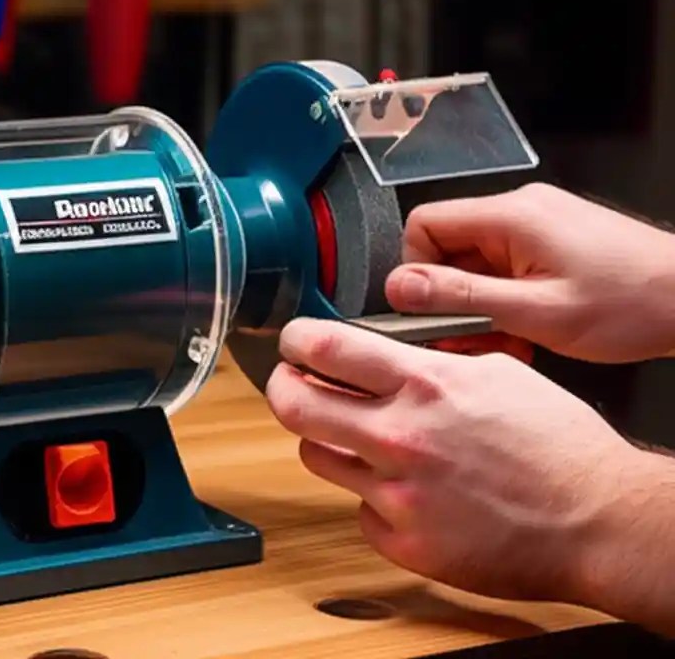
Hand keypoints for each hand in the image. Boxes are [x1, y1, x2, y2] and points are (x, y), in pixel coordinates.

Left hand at [265, 318, 646, 604]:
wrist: (597, 520)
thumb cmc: (560, 448)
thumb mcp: (499, 373)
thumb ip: (432, 362)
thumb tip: (383, 354)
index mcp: (428, 385)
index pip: (326, 348)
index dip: (296, 341)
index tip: (293, 342)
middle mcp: (402, 437)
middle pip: (295, 405)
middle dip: (283, 387)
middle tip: (290, 383)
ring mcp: (396, 494)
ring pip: (317, 456)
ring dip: (330, 442)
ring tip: (360, 439)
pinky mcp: (401, 540)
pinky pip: (359, 509)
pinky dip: (375, 499)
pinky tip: (412, 492)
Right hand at [385, 182, 674, 362]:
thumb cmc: (634, 303)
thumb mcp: (535, 311)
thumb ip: (460, 297)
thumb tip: (400, 287)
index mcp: (511, 217)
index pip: (424, 225)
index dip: (415, 271)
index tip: (429, 311)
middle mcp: (522, 211)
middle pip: (448, 249)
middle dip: (450, 299)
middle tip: (467, 338)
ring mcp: (539, 226)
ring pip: (476, 266)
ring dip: (479, 308)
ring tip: (503, 342)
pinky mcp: (553, 244)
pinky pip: (505, 271)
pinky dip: (504, 304)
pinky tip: (524, 334)